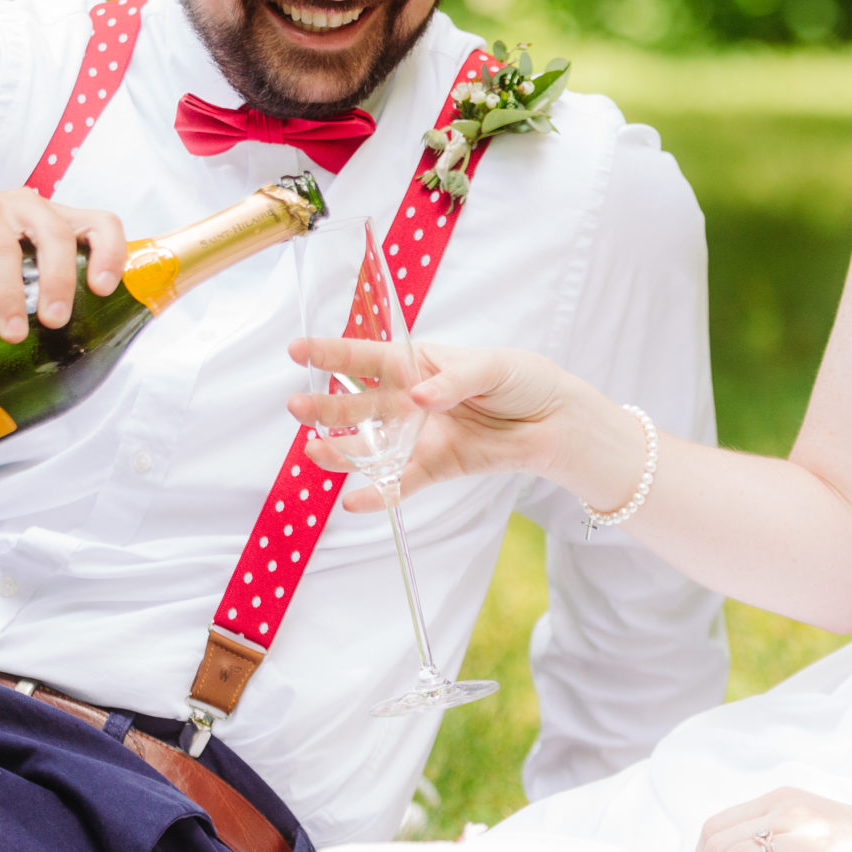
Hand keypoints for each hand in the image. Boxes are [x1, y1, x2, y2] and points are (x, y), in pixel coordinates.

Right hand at [0, 188, 126, 342]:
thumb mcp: (20, 254)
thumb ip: (43, 281)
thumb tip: (72, 345)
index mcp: (51, 216)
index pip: (98, 222)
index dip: (110, 253)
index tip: (103, 290)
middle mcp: (23, 207)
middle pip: (54, 233)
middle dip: (58, 280)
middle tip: (55, 321)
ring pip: (4, 249)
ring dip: (10, 296)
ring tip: (13, 334)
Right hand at [286, 337, 618, 507]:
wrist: (556, 423)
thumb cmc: (524, 380)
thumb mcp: (493, 367)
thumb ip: (454, 381)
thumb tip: (420, 398)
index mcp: (421, 362)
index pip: (370, 356)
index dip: (333, 353)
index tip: (297, 350)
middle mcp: (412, 398)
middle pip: (360, 403)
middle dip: (327, 405)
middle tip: (295, 407)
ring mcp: (421, 435)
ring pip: (371, 444)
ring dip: (341, 450)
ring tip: (313, 453)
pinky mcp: (436, 466)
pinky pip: (401, 482)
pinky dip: (379, 493)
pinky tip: (354, 501)